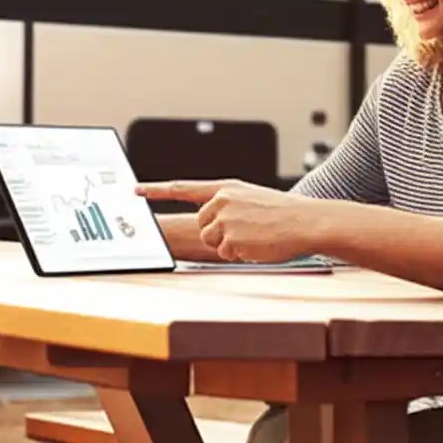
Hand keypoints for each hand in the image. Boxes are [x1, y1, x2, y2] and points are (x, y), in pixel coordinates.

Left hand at [135, 179, 325, 262]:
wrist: (306, 221)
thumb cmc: (283, 213)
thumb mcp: (252, 198)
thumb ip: (228, 203)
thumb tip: (211, 221)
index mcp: (225, 187)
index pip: (184, 188)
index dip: (157, 190)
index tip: (136, 190)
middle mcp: (221, 200)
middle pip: (201, 225)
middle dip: (218, 233)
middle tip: (245, 231)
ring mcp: (225, 220)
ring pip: (211, 241)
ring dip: (229, 245)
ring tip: (254, 236)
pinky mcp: (231, 239)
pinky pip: (225, 254)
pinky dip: (240, 254)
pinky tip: (257, 245)